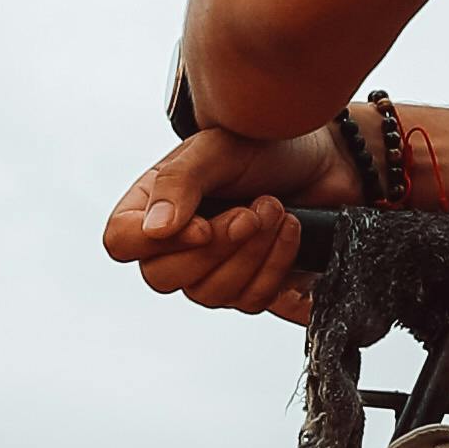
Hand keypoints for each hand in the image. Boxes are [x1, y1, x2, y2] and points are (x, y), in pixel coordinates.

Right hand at [104, 118, 353, 321]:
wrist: (327, 160)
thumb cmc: (267, 146)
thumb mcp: (219, 149)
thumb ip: (179, 182)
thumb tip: (153, 229)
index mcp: (154, 203)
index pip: (121, 242)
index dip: (154, 244)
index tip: (203, 225)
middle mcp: (176, 243)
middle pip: (164, 277)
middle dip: (219, 247)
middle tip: (257, 210)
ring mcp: (212, 270)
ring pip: (211, 295)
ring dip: (254, 255)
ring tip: (279, 211)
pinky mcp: (250, 287)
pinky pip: (251, 301)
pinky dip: (277, 268)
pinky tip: (292, 232)